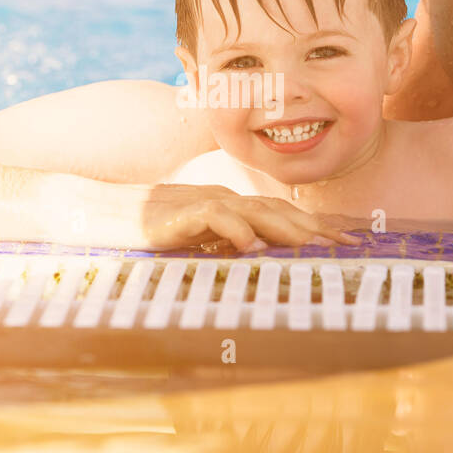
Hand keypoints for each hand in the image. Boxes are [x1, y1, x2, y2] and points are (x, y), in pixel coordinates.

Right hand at [142, 184, 360, 251]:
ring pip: (252, 210)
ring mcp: (202, 202)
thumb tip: (261, 253)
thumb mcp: (198, 239)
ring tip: (312, 244)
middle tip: (347, 243)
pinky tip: (250, 244)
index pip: (281, 212)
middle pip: (277, 209)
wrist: (105, 212)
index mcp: (231, 205)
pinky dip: (233, 228)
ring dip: (284, 227)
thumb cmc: (151, 228)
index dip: (315, 225)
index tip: (347, 240)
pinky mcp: (180, 213)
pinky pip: (213, 216)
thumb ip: (226, 242)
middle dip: (314, 226)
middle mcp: (223, 199)